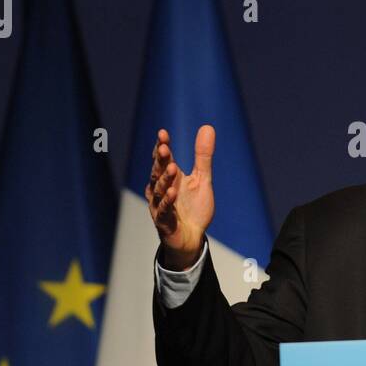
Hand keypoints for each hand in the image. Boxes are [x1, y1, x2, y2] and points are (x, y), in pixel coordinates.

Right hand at [145, 126, 214, 268]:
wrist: (192, 238)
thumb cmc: (194, 208)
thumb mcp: (202, 179)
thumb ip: (203, 156)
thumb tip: (208, 126)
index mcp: (170, 178)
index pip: (163, 159)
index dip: (162, 147)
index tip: (163, 133)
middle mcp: (161, 190)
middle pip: (158, 172)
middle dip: (161, 160)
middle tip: (165, 147)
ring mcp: (161, 206)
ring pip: (159, 191)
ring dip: (165, 179)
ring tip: (172, 167)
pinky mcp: (164, 222)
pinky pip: (165, 211)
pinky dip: (168, 201)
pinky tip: (173, 191)